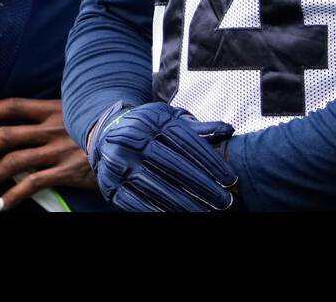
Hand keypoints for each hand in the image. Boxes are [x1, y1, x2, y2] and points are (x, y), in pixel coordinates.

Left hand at [0, 98, 95, 210]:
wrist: (129, 138)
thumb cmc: (103, 124)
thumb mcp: (80, 110)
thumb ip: (59, 113)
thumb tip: (37, 119)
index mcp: (53, 109)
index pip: (13, 106)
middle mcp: (50, 128)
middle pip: (4, 135)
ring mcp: (56, 150)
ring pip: (13, 162)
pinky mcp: (64, 171)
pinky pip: (32, 183)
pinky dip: (13, 195)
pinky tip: (0, 205)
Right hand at [87, 100, 235, 211]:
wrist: (106, 133)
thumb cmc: (148, 128)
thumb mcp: (169, 119)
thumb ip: (197, 127)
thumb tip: (228, 130)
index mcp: (152, 121)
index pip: (185, 141)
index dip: (210, 160)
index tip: (229, 178)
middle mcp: (133, 139)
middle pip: (172, 164)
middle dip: (202, 185)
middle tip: (224, 201)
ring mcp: (119, 162)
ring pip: (156, 186)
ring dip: (184, 203)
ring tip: (206, 213)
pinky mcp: (109, 184)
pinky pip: (135, 202)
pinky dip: (156, 211)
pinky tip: (177, 216)